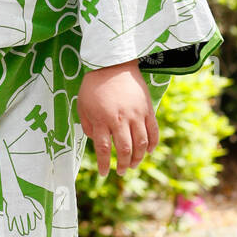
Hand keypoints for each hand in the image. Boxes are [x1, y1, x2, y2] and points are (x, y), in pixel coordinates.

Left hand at [78, 60, 158, 176]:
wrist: (113, 64)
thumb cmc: (93, 86)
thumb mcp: (83, 106)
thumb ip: (88, 126)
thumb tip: (97, 141)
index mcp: (102, 120)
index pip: (104, 149)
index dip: (104, 164)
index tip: (104, 173)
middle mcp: (120, 119)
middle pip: (125, 149)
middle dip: (123, 164)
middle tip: (122, 171)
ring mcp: (136, 114)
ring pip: (141, 143)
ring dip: (138, 158)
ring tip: (134, 164)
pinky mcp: (147, 109)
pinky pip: (153, 131)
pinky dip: (152, 144)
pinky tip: (148, 151)